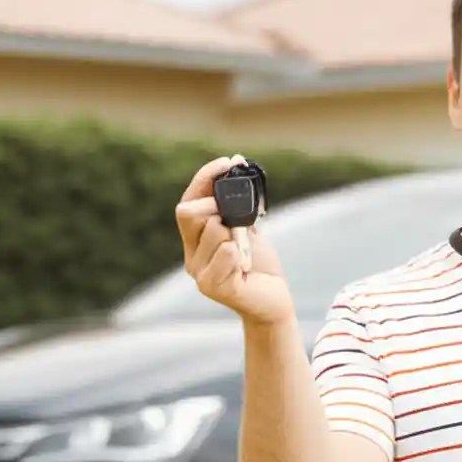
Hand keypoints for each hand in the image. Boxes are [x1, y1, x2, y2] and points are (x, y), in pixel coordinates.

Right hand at [175, 155, 293, 325]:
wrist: (272, 300)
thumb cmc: (258, 264)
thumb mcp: (246, 229)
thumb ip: (235, 206)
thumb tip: (235, 166)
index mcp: (196, 239)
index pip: (188, 201)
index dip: (205, 178)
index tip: (228, 162)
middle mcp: (191, 255)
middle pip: (189, 212)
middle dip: (217, 204)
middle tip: (240, 215)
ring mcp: (199, 272)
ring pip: (212, 230)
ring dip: (236, 232)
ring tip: (246, 251)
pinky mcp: (213, 287)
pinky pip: (225, 253)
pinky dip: (239, 252)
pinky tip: (245, 264)